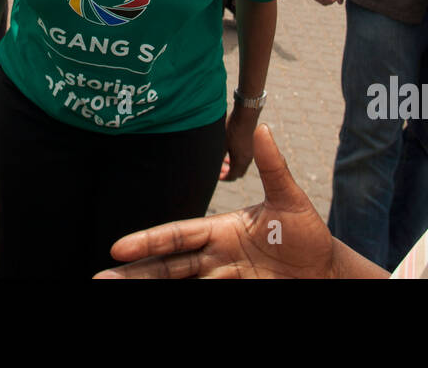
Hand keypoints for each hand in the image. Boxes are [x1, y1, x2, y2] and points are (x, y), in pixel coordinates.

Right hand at [97, 125, 341, 278]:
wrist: (328, 269)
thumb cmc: (308, 232)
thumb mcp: (290, 198)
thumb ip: (273, 167)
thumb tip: (262, 126)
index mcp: (221, 230)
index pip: (177, 236)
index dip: (148, 242)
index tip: (118, 248)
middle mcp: (216, 257)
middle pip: (167, 266)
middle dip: (134, 273)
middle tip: (99, 279)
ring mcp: (225, 279)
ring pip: (177, 284)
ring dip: (145, 288)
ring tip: (113, 291)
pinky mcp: (237, 292)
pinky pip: (203, 297)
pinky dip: (179, 298)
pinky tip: (153, 300)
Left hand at [219, 106, 259, 180]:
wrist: (246, 114)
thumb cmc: (232, 128)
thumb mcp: (221, 144)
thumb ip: (217, 157)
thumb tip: (209, 167)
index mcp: (241, 161)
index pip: (232, 176)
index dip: (222, 178)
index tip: (214, 175)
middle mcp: (248, 158)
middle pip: (238, 173)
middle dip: (227, 173)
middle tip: (218, 171)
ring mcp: (250, 151)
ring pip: (241, 165)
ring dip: (232, 165)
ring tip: (222, 161)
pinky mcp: (251, 145)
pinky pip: (243, 157)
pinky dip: (236, 158)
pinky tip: (229, 150)